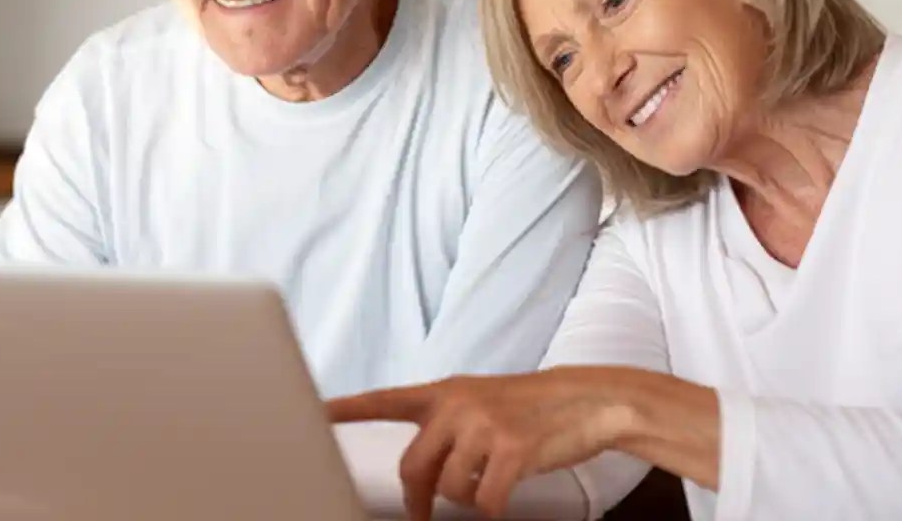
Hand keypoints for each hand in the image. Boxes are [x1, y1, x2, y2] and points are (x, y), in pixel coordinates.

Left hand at [327, 368, 639, 520]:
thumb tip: (420, 476)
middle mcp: (457, 405)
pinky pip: (483, 502)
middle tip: (421, 513)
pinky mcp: (511, 449)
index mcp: (444, 392)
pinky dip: (492, 509)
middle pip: (413, 467)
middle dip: (418, 498)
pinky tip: (504, 495)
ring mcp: (484, 426)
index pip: (384, 400)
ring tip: (489, 482)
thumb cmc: (530, 407)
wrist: (588, 399)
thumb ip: (445, 426)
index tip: (314, 413)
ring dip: (466, 499)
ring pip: (449, 490)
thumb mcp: (480, 402)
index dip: (345, 409)